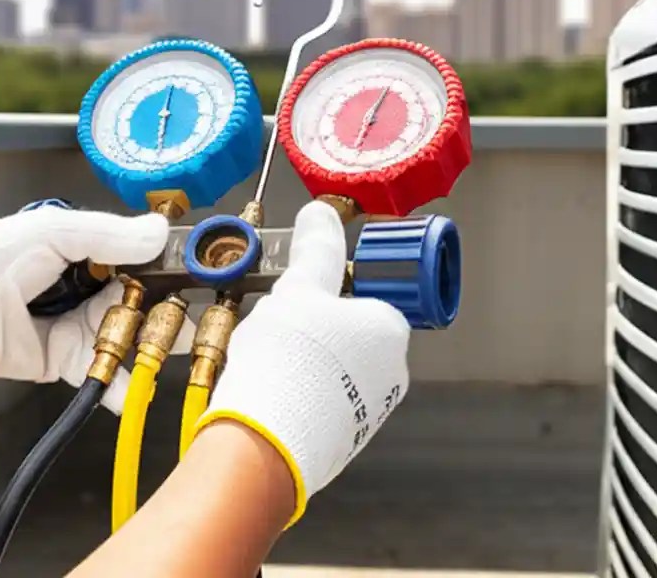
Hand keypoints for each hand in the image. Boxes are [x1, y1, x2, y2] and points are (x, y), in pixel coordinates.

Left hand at [0, 207, 193, 413]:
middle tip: (198, 318)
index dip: (171, 269)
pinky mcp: (68, 361)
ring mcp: (83, 326)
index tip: (199, 274)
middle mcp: (92, 289)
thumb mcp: (58, 233)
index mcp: (93, 252)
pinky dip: (122, 387)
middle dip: (172, 313)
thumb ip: (111, 235)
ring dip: (153, 345)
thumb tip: (159, 232)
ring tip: (173, 348)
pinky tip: (137, 391)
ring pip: (132, 337)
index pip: (145, 261)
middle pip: (147, 303)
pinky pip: (103, 373)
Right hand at [190, 200, 411, 525]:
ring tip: (272, 362)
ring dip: (305, 364)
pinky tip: (272, 393)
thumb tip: (321, 215)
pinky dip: (299, 396)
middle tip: (283, 328)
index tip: (308, 297)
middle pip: (348, 335)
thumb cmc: (289, 361)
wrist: (264, 441)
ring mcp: (370, 412)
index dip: (331, 294)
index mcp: (391, 328)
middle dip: (315, 330)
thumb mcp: (298, 289)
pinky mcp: (344, 442)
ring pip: (334, 371)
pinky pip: (321, 406)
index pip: (367, 297)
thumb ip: (315, 250)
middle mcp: (392, 373)